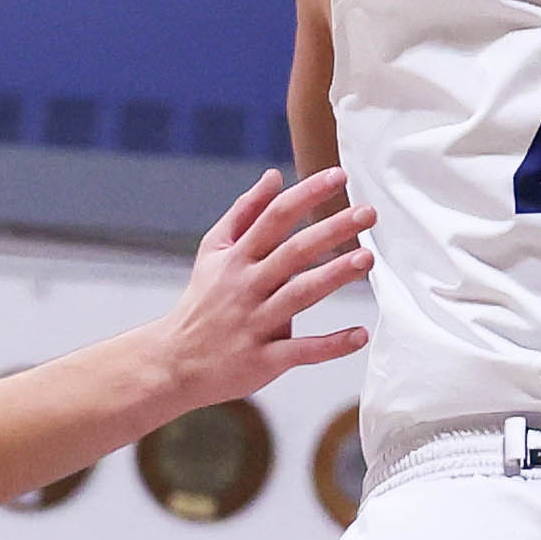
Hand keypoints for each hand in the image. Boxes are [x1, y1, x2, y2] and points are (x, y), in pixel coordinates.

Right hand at [154, 168, 373, 405]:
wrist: (173, 363)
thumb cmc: (201, 303)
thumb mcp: (212, 252)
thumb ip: (244, 213)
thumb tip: (273, 176)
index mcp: (236, 258)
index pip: (275, 216)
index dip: (307, 193)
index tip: (339, 176)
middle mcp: (246, 287)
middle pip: (293, 252)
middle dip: (331, 230)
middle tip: (367, 214)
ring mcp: (255, 323)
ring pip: (299, 295)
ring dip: (334, 276)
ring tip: (366, 259)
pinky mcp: (263, 360)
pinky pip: (302, 351)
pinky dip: (332, 345)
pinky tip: (360, 335)